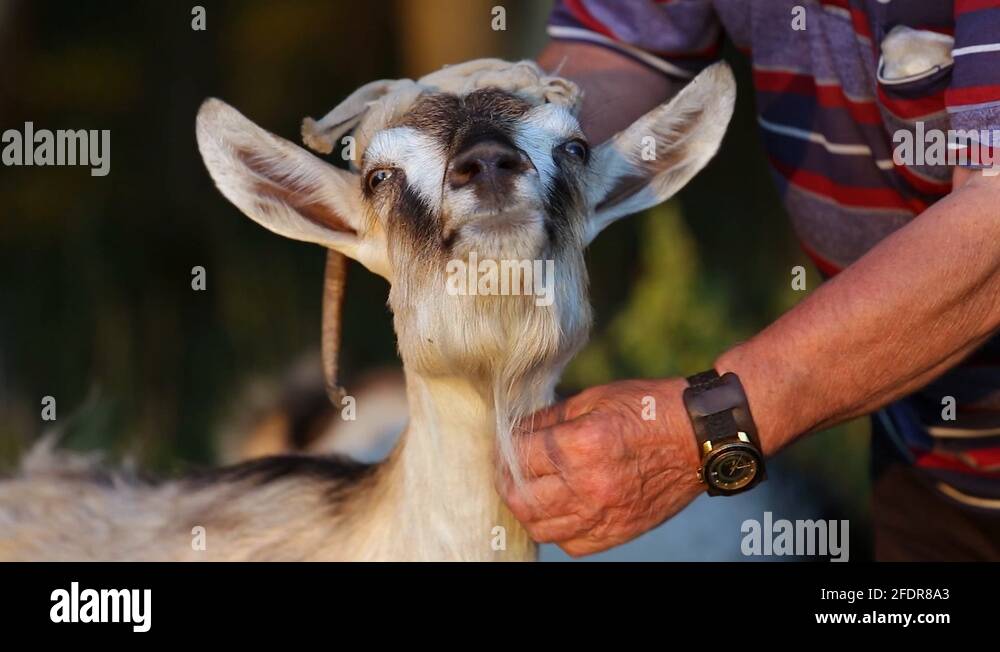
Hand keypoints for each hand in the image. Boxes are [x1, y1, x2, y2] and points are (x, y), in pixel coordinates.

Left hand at [498, 378, 703, 556]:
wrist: (699, 438)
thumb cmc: (648, 410)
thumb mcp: (595, 399)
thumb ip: (551, 418)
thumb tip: (517, 431)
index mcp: (581, 445)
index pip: (519, 454)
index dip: (505, 446)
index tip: (506, 441)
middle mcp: (589, 485)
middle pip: (521, 498)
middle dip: (508, 481)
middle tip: (510, 469)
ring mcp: (604, 515)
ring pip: (541, 527)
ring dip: (528, 509)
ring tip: (531, 490)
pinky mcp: (618, 532)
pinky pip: (571, 544)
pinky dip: (558, 529)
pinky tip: (560, 509)